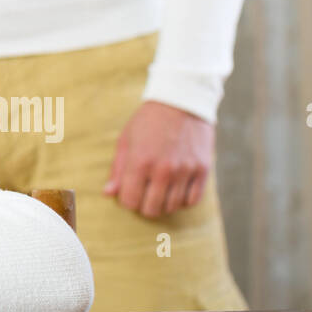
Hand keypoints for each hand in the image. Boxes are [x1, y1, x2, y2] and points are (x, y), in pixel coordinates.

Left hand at [104, 101, 214, 217]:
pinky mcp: (202, 170)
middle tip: (143, 194)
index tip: (129, 192)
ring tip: (159, 190)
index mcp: (140, 161)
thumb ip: (117, 169)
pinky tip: (175, 190)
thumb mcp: (126, 139)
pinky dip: (182, 201)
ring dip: (163, 203)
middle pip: (151, 209)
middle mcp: (163, 170)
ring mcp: (185, 171)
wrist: (181, 102)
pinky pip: (192, 201)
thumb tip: (108, 194)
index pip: (130, 201)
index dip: (127, 200)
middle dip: (143, 205)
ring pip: (172, 207)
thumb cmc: (148, 121)